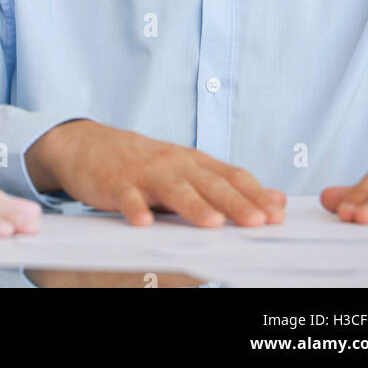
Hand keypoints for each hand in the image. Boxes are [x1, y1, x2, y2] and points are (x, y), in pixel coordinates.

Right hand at [25, 121, 284, 227]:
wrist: (90, 146)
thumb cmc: (146, 164)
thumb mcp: (188, 169)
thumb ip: (228, 185)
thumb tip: (277, 200)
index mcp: (194, 162)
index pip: (230, 176)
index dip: (254, 194)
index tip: (277, 213)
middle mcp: (174, 164)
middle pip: (208, 183)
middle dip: (234, 202)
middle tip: (257, 220)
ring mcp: (145, 173)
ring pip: (173, 189)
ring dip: (193, 205)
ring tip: (212, 222)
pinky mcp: (116, 182)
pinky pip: (126, 196)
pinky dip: (135, 207)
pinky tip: (143, 221)